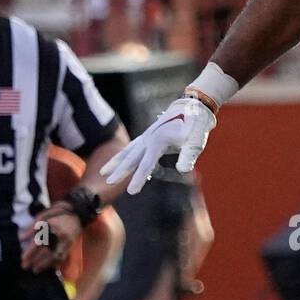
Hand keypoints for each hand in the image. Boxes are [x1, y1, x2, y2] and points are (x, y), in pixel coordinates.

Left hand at [21, 203, 81, 271]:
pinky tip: (47, 266)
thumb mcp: (43, 216)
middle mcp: (60, 235)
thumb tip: (21, 238)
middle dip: (35, 260)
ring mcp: (67, 241)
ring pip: (55, 256)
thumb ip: (32, 227)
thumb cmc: (57, 213)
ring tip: (35, 270)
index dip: (31, 251)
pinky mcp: (71, 245)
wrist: (77, 213)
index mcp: (52, 226)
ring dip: (44, 264)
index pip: (39, 241)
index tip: (23, 258)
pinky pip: (62, 256)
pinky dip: (54, 263)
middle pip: (46, 251)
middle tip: (25, 266)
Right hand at [101, 94, 216, 191]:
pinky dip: (123, 156)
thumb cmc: (196, 125)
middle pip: (131, 158)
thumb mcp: (197, 139)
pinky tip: (117, 163)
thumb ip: (189, 154)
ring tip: (103, 172)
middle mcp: (149, 138)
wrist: (193, 107)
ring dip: (115, 162)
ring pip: (127, 152)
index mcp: (158, 140)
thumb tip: (183, 169)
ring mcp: (147, 136)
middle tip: (109, 183)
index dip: (138, 178)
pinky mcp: (149, 137)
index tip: (131, 192)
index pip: (146, 163)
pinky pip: (132, 148)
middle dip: (120, 171)